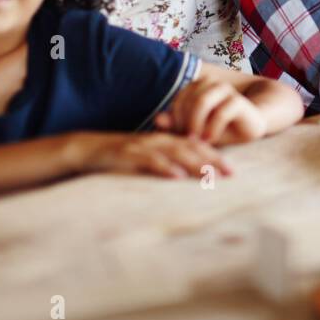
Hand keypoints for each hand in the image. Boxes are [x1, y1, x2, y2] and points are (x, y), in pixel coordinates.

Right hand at [77, 132, 233, 179]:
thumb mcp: (146, 158)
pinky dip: (164, 168)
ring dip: (196, 163)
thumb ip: (165, 163)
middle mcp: (158, 141)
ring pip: (175, 153)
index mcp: (164, 141)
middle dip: (213, 161)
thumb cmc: (119, 157)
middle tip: (232, 173)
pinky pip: (149, 161)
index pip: (195, 147)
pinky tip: (177, 176)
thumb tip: (186, 178)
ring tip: (213, 175)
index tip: (232, 170)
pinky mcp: (128, 155)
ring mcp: (143, 147)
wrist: (86, 149)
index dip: (215, 157)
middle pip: (191, 148)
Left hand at [155, 78, 267, 143]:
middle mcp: (211, 84)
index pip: (179, 100)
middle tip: (188, 140)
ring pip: (202, 102)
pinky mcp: (238, 101)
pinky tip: (210, 139)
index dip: (176, 119)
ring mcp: (225, 90)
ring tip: (197, 141)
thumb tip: (157, 120)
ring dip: (197, 124)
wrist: (251, 126)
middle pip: (189, 100)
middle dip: (186, 123)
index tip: (179, 137)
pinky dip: (212, 128)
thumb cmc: (221, 128)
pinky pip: (219, 113)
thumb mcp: (196, 128)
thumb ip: (177, 123)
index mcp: (198, 86)